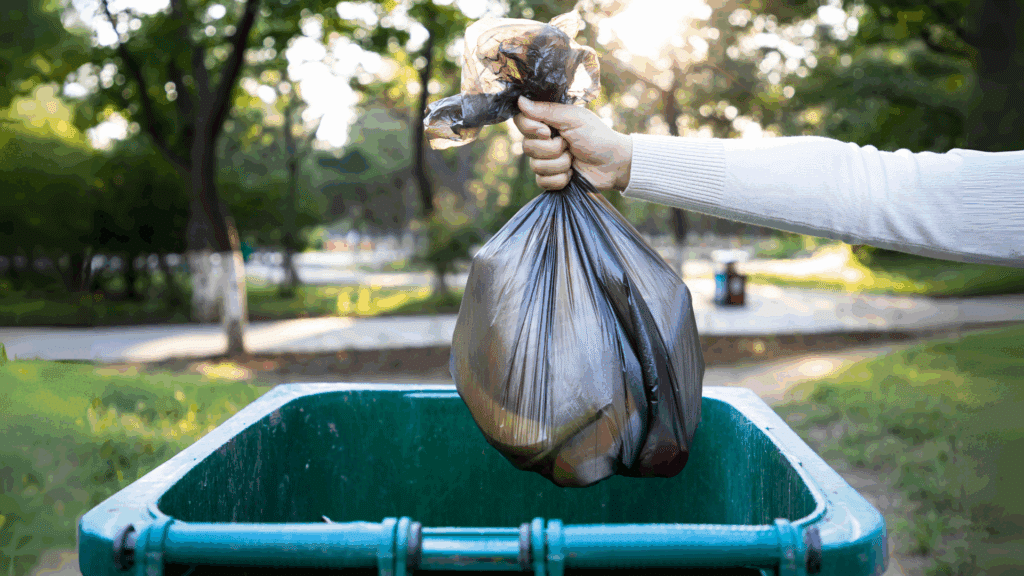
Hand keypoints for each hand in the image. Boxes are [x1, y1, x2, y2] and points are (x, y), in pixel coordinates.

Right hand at [514, 96, 631, 191]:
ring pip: (535, 166)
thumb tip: (520, 100)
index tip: (547, 131)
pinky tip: (572, 174)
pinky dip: (560, 179)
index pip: (521, 122)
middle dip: (553, 149)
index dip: (531, 129)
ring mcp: (545, 161)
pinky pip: (542, 182)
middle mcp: (542, 141)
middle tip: (569, 145)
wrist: (613, 164)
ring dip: (560, 164)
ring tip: (573, 159)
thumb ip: (547, 110)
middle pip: (527, 147)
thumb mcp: (574, 118)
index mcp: (546, 122)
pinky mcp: (550, 179)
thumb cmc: (597, 136)